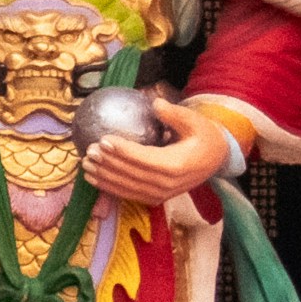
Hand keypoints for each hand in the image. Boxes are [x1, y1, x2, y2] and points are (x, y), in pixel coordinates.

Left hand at [90, 123, 238, 210]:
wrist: (216, 159)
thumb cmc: (203, 136)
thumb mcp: (195, 121)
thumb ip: (175, 114)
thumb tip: (155, 103)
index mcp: (178, 165)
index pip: (145, 159)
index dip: (123, 151)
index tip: (103, 139)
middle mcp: (169, 184)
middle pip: (132, 174)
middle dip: (108, 163)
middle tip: (89, 150)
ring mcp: (162, 194)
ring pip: (127, 186)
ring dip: (104, 176)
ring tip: (85, 163)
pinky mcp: (156, 198)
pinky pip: (129, 194)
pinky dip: (109, 188)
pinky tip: (91, 178)